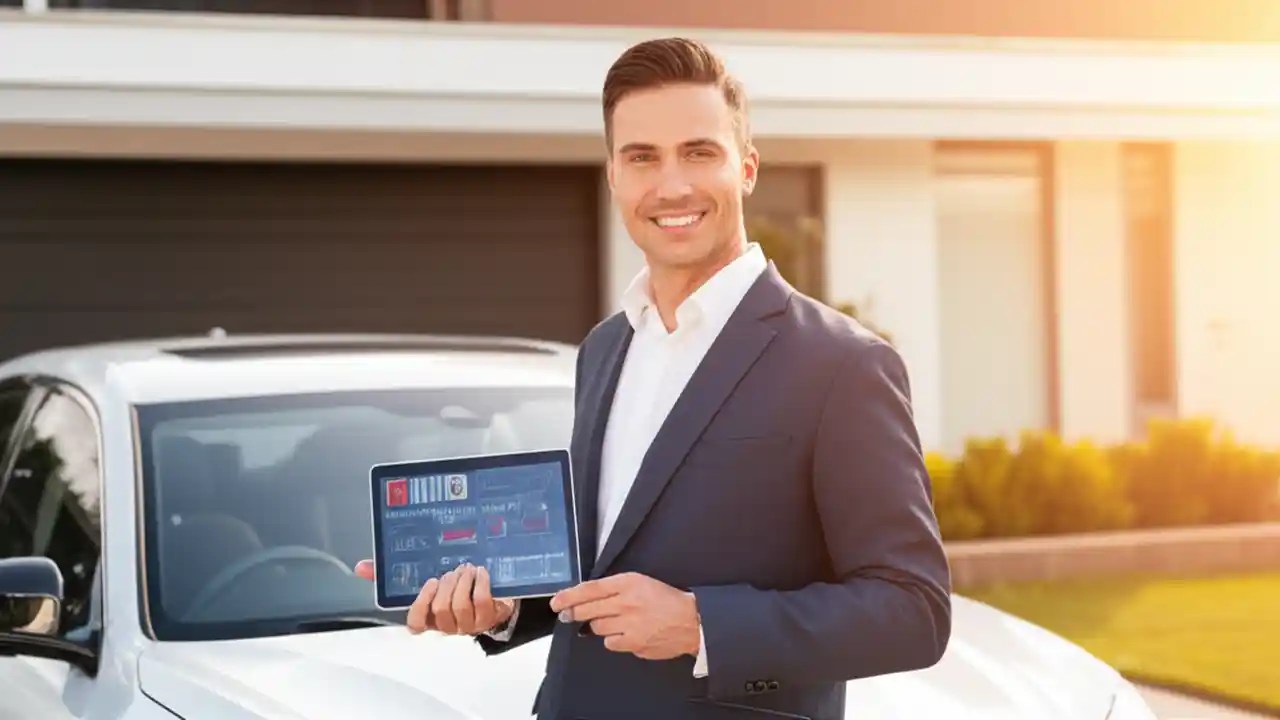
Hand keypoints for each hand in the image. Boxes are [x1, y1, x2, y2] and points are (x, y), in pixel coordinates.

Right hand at [354, 560, 514, 635]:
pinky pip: (481, 601)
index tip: (429, 583)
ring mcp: (468, 623)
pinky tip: (480, 572)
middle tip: (451, 571)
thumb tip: (361, 567)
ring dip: (463, 583)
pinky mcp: (488, 617)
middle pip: (441, 611)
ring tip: (465, 569)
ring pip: (460, 607)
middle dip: (445, 587)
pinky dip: (480, 584)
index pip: (416, 624)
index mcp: (429, 617)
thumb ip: (389, 576)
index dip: (421, 605)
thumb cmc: (453, 588)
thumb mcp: (425, 580)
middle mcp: (447, 625)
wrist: (492, 596)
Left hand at [549, 572, 699, 660]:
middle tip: (567, 614)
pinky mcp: (634, 645)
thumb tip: (587, 597)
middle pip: (587, 610)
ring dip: (600, 625)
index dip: (569, 596)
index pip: (590, 589)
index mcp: (628, 583)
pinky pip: (611, 643)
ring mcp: (629, 626)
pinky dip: (614, 639)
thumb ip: (614, 588)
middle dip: (574, 612)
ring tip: (615, 621)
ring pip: (597, 628)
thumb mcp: (641, 583)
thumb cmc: (666, 600)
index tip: (557, 602)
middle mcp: (626, 604)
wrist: (692, 621)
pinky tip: (626, 633)